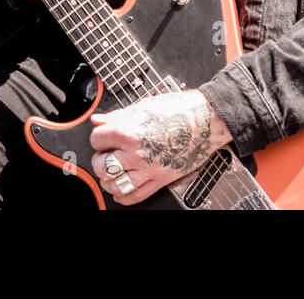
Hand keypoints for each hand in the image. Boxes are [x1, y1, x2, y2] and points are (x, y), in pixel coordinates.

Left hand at [88, 90, 233, 205]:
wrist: (206, 121)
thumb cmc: (179, 110)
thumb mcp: (144, 106)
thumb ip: (117, 116)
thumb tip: (98, 120)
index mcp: (130, 131)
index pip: (97, 139)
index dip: (99, 137)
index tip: (104, 136)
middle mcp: (137, 153)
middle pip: (102, 165)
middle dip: (100, 159)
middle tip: (106, 154)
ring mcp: (149, 169)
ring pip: (115, 184)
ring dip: (109, 180)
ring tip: (112, 172)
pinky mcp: (161, 179)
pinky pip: (135, 196)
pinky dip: (123, 197)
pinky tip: (121, 191)